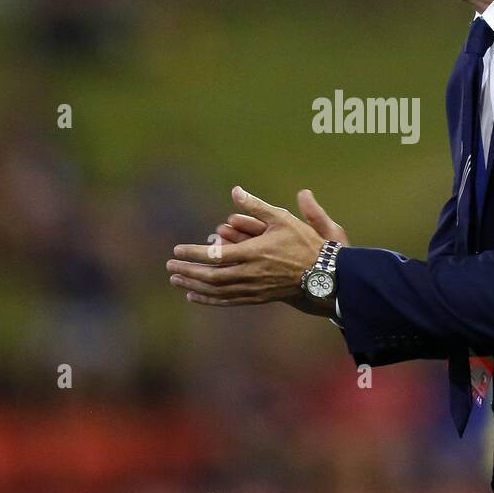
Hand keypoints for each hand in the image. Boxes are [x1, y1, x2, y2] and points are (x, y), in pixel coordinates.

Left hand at [167, 187, 349, 312]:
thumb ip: (256, 206)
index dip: (194, 254)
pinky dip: (209, 299)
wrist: (324, 273)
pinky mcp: (258, 298)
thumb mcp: (281, 218)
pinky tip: (195, 296)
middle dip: (188, 272)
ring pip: (217, 291)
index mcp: (254, 253)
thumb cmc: (303, 242)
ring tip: (176, 281)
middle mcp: (251, 274)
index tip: (177, 251)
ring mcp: (254, 288)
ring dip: (194, 286)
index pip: (216, 255)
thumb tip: (235, 191)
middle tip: (169, 267)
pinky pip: (228, 301)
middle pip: (211, 276)